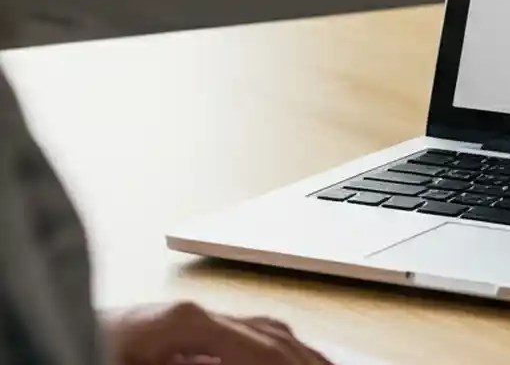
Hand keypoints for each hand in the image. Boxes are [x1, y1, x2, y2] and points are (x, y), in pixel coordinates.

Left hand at [105, 301, 333, 364]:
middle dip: (308, 360)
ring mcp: (192, 314)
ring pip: (267, 329)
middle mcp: (196, 312)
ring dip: (300, 352)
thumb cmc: (85, 352)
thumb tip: (265, 359)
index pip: (264, 352)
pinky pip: (247, 329)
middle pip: (275, 336)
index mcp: (188, 322)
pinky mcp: (183, 323)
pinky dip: (278, 344)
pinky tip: (291, 353)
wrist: (38, 335)